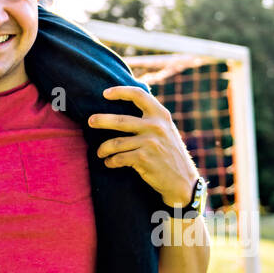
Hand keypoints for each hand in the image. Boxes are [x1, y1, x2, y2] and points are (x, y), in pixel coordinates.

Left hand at [88, 86, 199, 207]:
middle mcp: (156, 126)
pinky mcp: (143, 159)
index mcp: (161, 115)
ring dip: (103, 149)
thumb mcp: (166, 130)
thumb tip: (124, 105)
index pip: (139, 95)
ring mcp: (150, 143)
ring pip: (115, 143)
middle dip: (100, 121)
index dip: (120, 91)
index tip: (105, 93)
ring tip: (100, 152)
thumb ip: (151, 118)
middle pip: (119, 121)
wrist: (183, 181)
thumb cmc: (170, 153)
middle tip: (90, 121)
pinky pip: (118, 158)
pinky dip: (111, 161)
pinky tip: (110, 163)